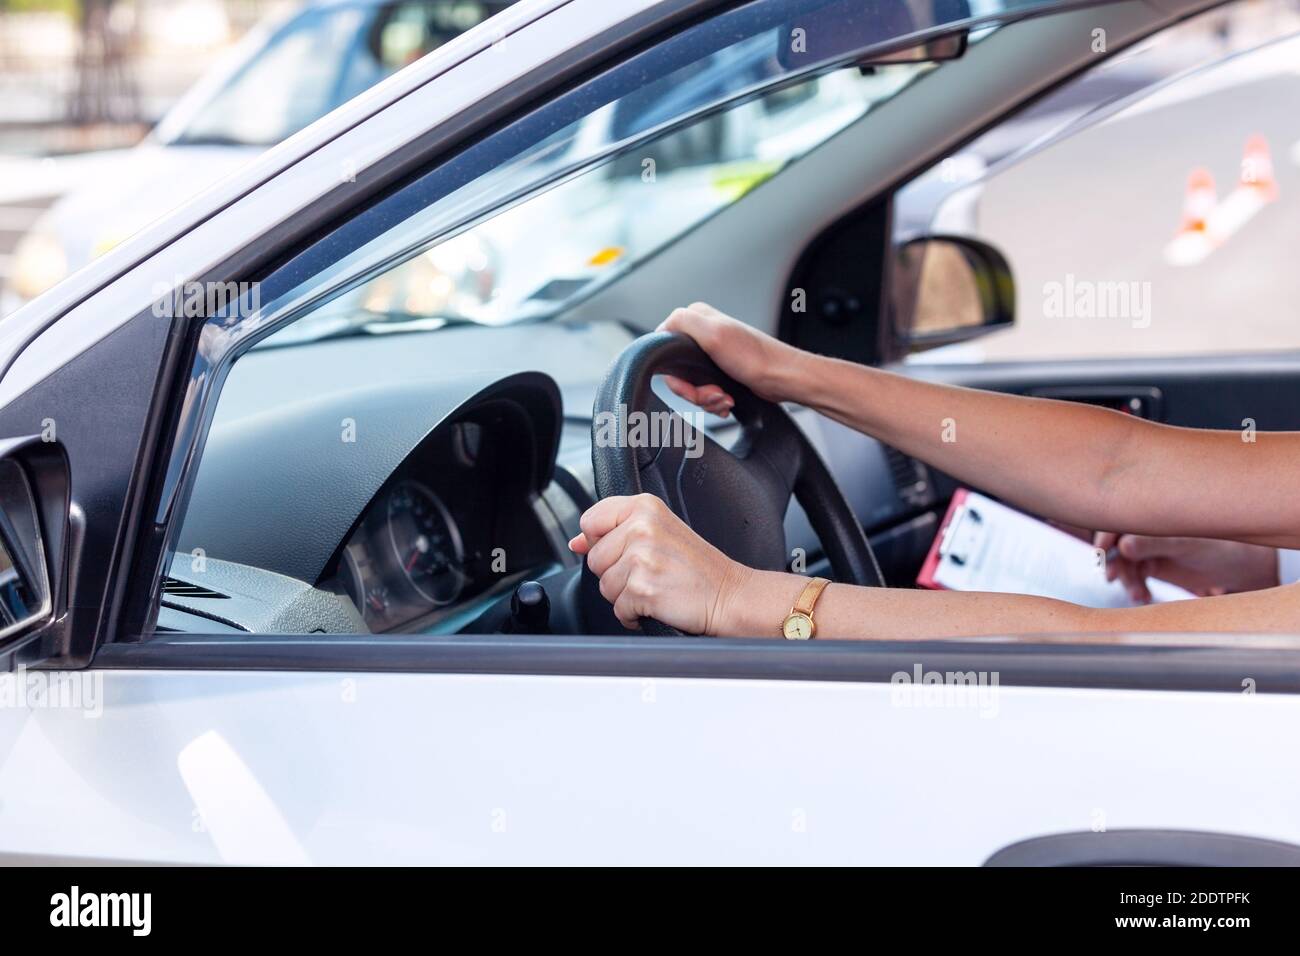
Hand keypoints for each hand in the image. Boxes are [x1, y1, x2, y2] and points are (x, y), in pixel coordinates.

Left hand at [569, 493, 752, 633]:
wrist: (730, 595)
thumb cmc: (698, 568)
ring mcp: (641, 558)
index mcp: (644, 506)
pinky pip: (617, 608)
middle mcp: (641, 527)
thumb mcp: (659, 532)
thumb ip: (614, 531)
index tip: (625, 551)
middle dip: (616, 573)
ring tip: (656, 587)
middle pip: (594, 559)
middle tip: (651, 572)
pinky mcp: (642, 589)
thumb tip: (576, 541)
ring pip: (604, 586)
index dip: (600, 542)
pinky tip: (658, 603)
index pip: (590, 520)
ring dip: (625, 595)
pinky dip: (634, 614)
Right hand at [657, 301, 808, 415]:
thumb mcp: (714, 334)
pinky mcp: (719, 371)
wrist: (783, 379)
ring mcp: (710, 354)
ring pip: (690, 385)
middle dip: (694, 391)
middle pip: (677, 372)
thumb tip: (660, 328)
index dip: (675, 373)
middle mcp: (702, 334)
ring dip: (706, 399)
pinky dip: (714, 401)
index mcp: (696, 318)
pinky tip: (727, 401)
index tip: (692, 383)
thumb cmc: (756, 359)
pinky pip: (703, 391)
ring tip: (724, 398)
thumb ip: (683, 322)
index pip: (663, 347)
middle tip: (713, 393)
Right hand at [1093, 532, 1278, 601]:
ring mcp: (1147, 548)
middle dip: (1115, 563)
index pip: (1119, 522)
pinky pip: (1134, 576)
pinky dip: (1136, 587)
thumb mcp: (1186, 545)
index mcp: (1153, 516)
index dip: (1106, 537)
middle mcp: (1146, 531)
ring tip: (1138, 595)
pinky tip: (1143, 597)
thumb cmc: (1219, 548)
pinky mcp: (1151, 565)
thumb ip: (1154, 544)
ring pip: (1124, 564)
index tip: (1102, 554)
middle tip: (1114, 579)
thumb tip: (1123, 546)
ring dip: (1127, 580)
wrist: (1240, 566)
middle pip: (1117, 545)